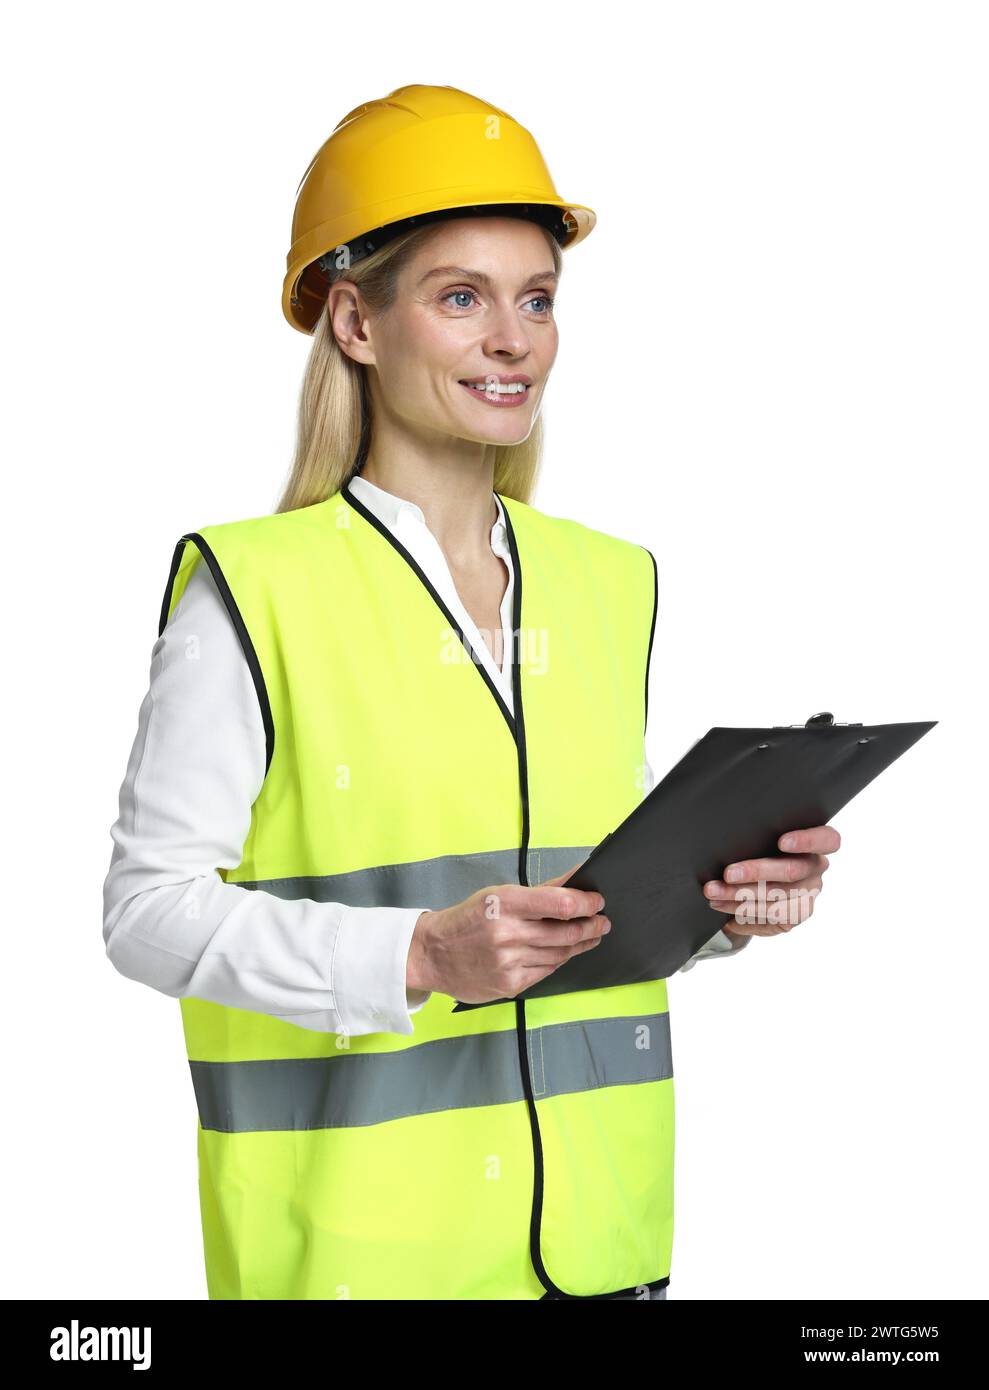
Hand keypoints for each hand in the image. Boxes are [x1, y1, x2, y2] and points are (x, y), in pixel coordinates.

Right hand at [407, 863, 610, 1002]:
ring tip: (590, 936)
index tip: (598, 902)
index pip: (561, 904)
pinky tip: (564, 953)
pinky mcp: (510, 985)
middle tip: (603, 922)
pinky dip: (558, 961)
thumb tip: (575, 878)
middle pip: (566, 932)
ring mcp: (509, 962)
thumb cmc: (467, 920)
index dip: (587, 903)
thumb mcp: (498, 895)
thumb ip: (540, 891)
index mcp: (505, 903)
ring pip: (560, 954)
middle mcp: (508, 934)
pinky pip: (546, 971)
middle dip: (591, 926)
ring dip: (580, 945)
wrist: (432, 954)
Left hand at [702, 825, 840, 937]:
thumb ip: (758, 836)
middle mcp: (816, 868)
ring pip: (777, 897)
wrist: (755, 879)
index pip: (827, 840)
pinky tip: (721, 906)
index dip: (807, 840)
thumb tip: (726, 838)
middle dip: (756, 871)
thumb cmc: (759, 848)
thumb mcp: (761, 838)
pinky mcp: (797, 914)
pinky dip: (741, 911)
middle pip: (792, 871)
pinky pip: (770, 916)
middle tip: (728, 873)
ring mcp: (809, 893)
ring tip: (713, 892)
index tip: (782, 842)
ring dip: (740, 895)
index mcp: (816, 843)